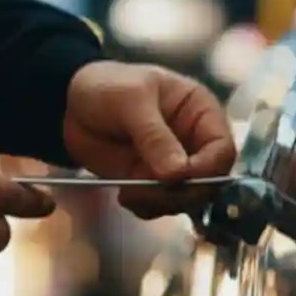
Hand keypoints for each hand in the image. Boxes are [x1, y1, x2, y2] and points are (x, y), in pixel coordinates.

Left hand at [63, 62, 234, 218]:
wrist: (72, 104)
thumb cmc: (107, 87)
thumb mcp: (131, 101)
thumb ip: (154, 136)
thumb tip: (177, 172)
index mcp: (201, 113)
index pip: (222, 150)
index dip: (207, 170)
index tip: (178, 179)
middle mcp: (194, 142)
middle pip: (209, 182)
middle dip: (181, 193)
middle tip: (146, 191)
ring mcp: (174, 165)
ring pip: (185, 199)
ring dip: (160, 203)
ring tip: (130, 194)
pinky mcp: (152, 182)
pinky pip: (160, 205)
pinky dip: (145, 207)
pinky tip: (125, 196)